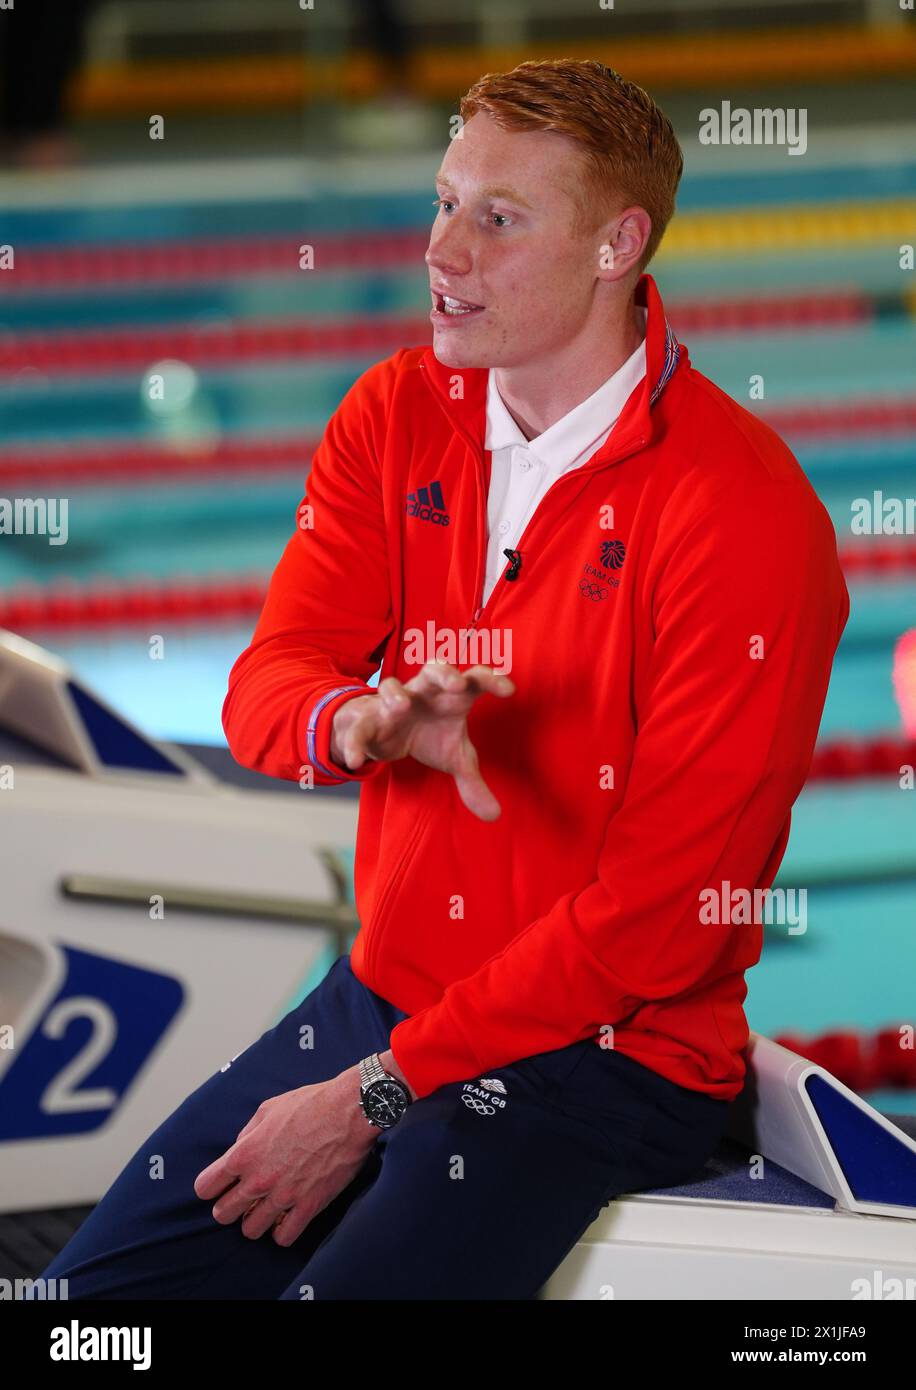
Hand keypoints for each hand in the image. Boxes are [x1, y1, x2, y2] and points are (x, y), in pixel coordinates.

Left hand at [193, 1067, 375, 1247]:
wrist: (350, 1111)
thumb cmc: (311, 1104)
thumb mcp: (269, 1109)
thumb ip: (247, 1134)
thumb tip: (239, 1150)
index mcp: (245, 1153)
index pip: (205, 1187)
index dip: (211, 1187)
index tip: (222, 1185)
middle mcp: (259, 1179)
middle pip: (223, 1214)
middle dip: (229, 1207)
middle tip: (242, 1199)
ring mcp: (284, 1196)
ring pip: (250, 1230)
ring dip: (255, 1220)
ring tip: (266, 1208)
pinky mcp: (309, 1206)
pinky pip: (283, 1237)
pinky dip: (282, 1231)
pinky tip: (288, 1217)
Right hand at [330, 662, 514, 819]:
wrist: (388, 732)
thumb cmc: (430, 735)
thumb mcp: (454, 758)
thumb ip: (472, 782)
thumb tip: (494, 815)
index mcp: (451, 695)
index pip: (474, 679)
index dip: (491, 680)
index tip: (510, 691)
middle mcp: (424, 691)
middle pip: (434, 669)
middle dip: (445, 673)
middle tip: (458, 684)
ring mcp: (394, 702)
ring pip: (391, 687)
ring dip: (396, 694)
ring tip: (403, 707)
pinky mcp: (369, 719)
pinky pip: (359, 726)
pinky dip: (354, 741)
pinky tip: (356, 761)